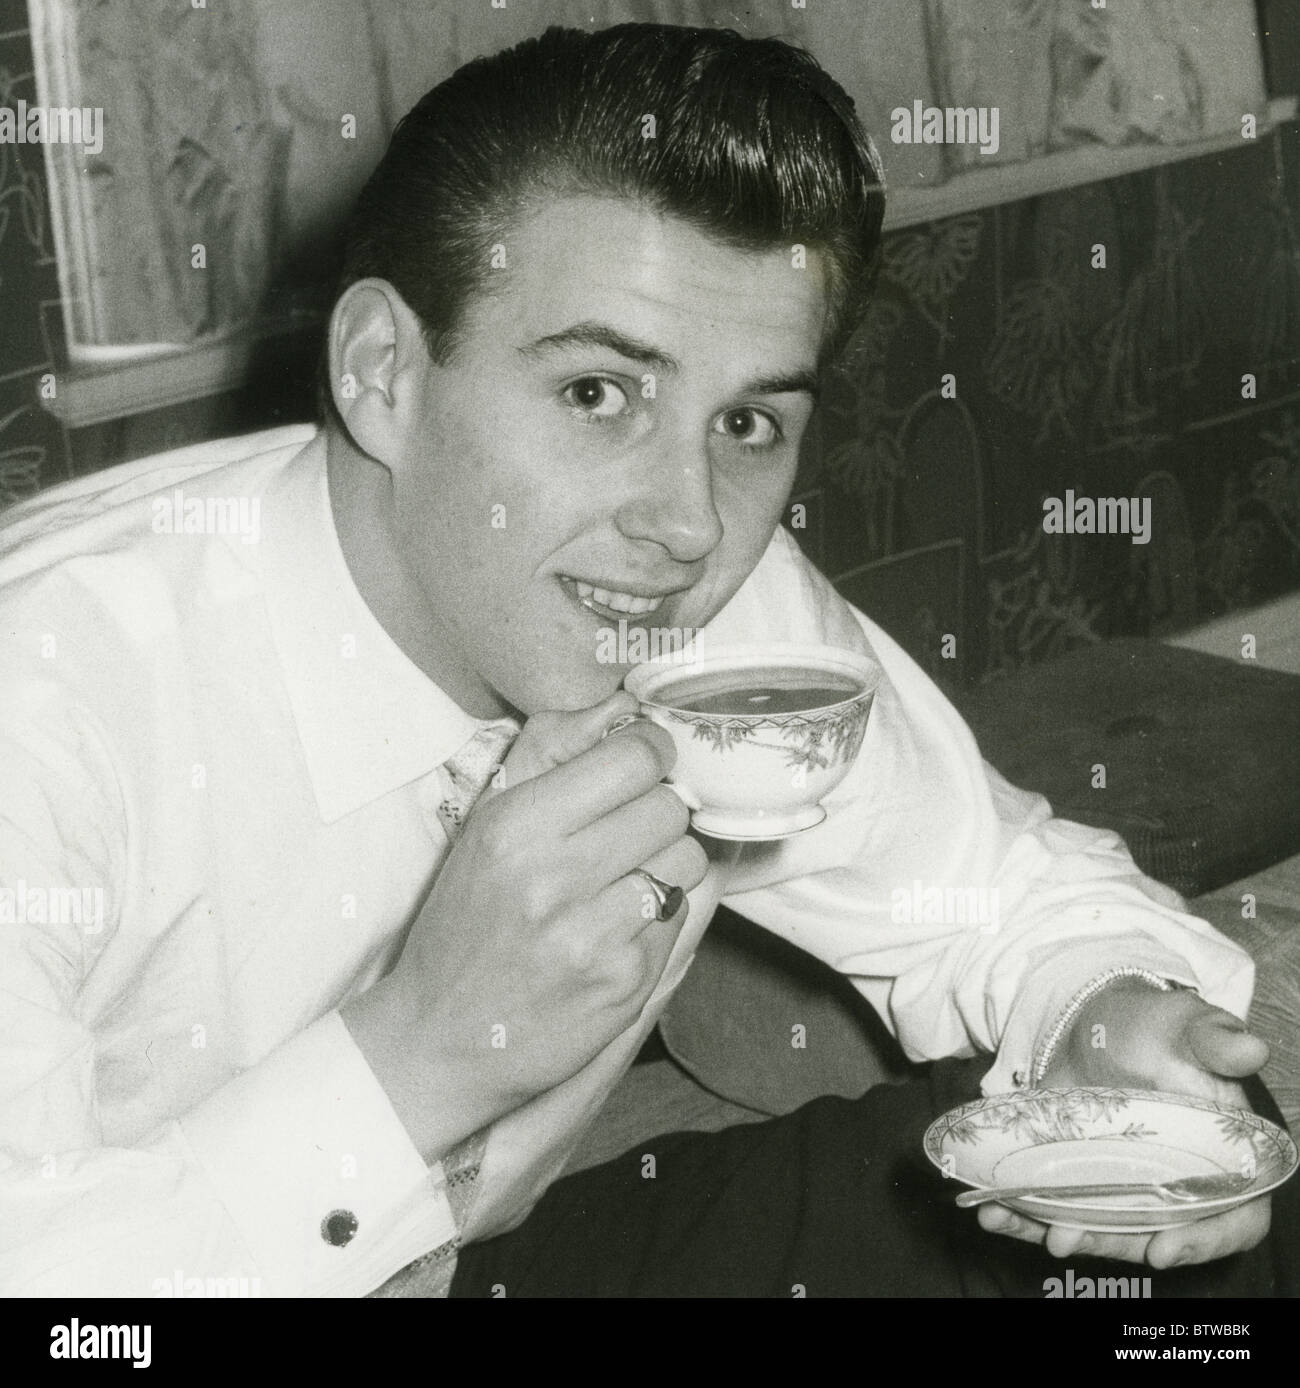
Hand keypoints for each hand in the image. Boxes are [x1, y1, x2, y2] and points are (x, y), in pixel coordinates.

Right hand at [342, 691, 707, 1161]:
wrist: (440, 1038)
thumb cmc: (466, 921)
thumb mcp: (488, 825)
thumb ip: (552, 752)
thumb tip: (621, 705)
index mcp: (517, 824)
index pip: (634, 757)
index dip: (651, 754)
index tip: (643, 765)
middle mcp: (554, 877)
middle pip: (670, 808)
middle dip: (658, 814)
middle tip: (627, 834)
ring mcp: (592, 935)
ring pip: (687, 862)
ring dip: (665, 867)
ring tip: (621, 884)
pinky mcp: (624, 984)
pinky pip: (679, 919)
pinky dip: (657, 920)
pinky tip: (615, 931)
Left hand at [978, 979, 1272, 1268]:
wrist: (1098, 1016)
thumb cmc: (1158, 1025)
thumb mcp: (1187, 1025)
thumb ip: (1217, 1040)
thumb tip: (1249, 1048)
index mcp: (1223, 1160)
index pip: (1232, 1219)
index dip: (1202, 1240)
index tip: (1161, 1248)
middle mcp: (1177, 1185)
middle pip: (1153, 1234)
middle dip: (1108, 1242)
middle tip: (1063, 1237)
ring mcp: (1125, 1188)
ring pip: (1099, 1229)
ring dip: (1053, 1231)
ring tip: (1003, 1219)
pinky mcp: (1079, 1181)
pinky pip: (1057, 1210)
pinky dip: (1022, 1216)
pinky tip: (988, 1210)